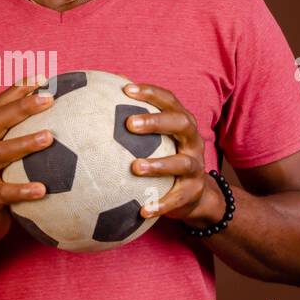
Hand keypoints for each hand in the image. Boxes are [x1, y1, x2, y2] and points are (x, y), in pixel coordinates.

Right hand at [0, 75, 55, 247]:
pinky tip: (43, 189)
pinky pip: (5, 192)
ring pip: (0, 153)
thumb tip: (66, 120)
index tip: (43, 78)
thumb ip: (23, 137)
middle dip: (22, 106)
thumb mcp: (5, 158)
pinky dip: (23, 190)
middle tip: (50, 99)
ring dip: (25, 143)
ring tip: (50, 137)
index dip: (18, 89)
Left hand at [122, 81, 225, 227]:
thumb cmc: (166, 156)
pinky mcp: (194, 191)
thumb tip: (104, 90)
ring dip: (159, 165)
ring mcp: (196, 167)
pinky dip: (161, 204)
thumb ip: (135, 117)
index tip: (125, 89)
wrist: (194, 194)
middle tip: (129, 123)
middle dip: (156, 121)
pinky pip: (177, 198)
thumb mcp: (157, 137)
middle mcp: (193, 141)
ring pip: (182, 163)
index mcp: (181, 123)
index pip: (169, 100)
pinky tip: (143, 210)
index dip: (150, 93)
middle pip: (181, 123)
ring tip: (135, 167)